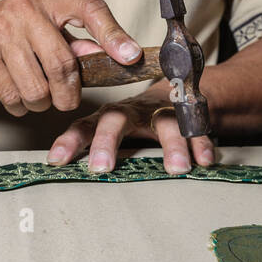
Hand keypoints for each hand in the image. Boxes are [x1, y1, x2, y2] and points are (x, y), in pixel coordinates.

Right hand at [0, 0, 142, 116]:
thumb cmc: (13, 26)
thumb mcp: (47, 23)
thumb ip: (78, 39)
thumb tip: (117, 54)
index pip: (90, 10)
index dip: (113, 34)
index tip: (130, 57)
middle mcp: (25, 9)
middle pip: (63, 65)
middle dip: (68, 94)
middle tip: (65, 100)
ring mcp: (1, 31)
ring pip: (37, 88)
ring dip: (41, 102)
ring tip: (36, 95)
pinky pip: (12, 96)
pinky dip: (19, 105)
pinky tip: (17, 95)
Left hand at [46, 82, 216, 175]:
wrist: (175, 89)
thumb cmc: (135, 120)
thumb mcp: (113, 131)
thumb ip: (95, 147)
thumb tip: (65, 172)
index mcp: (108, 117)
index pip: (84, 126)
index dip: (70, 141)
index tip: (56, 160)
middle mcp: (130, 111)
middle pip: (115, 120)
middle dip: (106, 142)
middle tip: (101, 167)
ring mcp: (159, 110)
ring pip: (163, 122)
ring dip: (171, 144)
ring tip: (177, 168)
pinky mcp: (186, 113)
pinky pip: (195, 127)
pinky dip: (200, 143)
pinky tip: (205, 160)